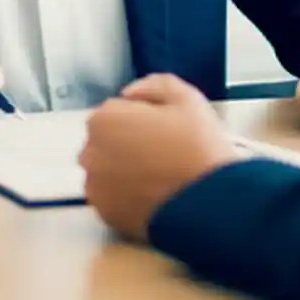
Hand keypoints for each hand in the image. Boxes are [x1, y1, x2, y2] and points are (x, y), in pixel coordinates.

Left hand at [80, 74, 238, 241]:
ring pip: (109, 169)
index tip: (166, 128)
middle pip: (108, 140)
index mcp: (105, 119)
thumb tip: (130, 93)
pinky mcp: (105, 215)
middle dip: (129, 142)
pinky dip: (127, 194)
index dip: (145, 117)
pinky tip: (154, 194)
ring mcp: (96, 187)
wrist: (209, 205)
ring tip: (161, 175)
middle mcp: (90, 153)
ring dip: (126, 168)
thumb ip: (154, 84)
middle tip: (165, 151)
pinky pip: (113, 197)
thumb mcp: (187, 98)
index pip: (118, 110)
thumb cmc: (199, 148)